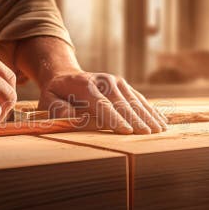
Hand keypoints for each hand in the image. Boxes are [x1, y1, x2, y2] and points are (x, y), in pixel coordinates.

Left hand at [10, 36, 166, 134]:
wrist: (65, 76)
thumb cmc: (55, 94)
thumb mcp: (47, 101)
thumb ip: (57, 109)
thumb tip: (69, 116)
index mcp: (85, 86)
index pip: (102, 105)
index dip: (115, 119)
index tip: (126, 131)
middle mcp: (104, 81)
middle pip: (122, 103)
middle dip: (136, 119)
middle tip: (148, 134)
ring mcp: (116, 82)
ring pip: (135, 100)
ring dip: (148, 115)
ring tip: (160, 130)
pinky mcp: (124, 86)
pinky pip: (139, 99)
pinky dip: (150, 110)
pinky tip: (161, 121)